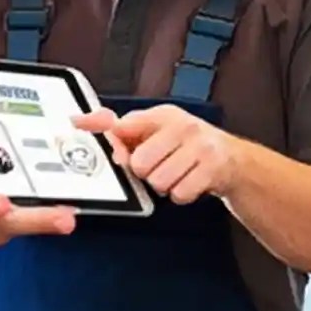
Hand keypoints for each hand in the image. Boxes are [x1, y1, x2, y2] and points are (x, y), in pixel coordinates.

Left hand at [73, 104, 238, 204]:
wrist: (234, 161)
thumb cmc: (189, 146)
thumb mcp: (161, 131)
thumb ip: (129, 132)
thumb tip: (96, 129)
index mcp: (163, 115)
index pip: (125, 122)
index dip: (100, 126)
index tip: (77, 123)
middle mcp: (182, 126)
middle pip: (140, 163)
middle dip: (146, 173)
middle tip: (161, 166)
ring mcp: (200, 147)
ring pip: (159, 181)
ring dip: (165, 185)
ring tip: (177, 174)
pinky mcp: (213, 169)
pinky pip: (179, 194)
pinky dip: (181, 195)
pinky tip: (189, 182)